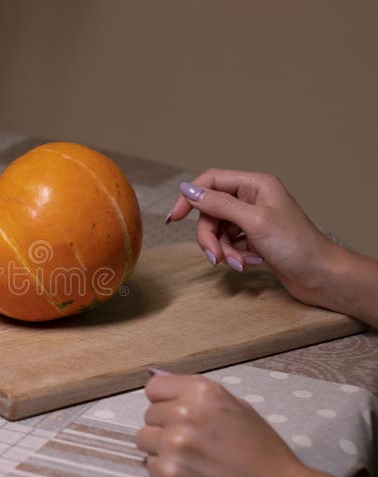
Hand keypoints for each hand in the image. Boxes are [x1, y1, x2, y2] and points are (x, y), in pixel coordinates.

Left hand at [135, 374, 310, 476]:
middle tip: (191, 445)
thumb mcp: (238, 409)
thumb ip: (201, 398)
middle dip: (164, 428)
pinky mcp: (169, 473)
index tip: (174, 414)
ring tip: (190, 461)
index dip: (163, 402)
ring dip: (160, 450)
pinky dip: (165, 473)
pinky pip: (150, 466)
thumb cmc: (264, 454)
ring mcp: (175, 443)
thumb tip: (170, 389)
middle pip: (149, 415)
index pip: (154, 387)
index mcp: (202, 392)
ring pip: (144, 439)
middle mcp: (185, 412)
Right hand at [166, 169, 339, 306]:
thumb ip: (219, 204)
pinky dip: (234, 255)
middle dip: (210, 236)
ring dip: (223, 249)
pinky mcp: (254, 237)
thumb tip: (188, 189)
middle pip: (211, 211)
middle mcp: (253, 198)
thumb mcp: (253, 221)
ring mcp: (253, 218)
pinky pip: (229, 243)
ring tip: (238, 264)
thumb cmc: (296, 246)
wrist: (320, 276)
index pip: (210, 181)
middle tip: (215, 257)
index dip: (190, 197)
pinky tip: (249, 263)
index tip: (175, 218)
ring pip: (218, 230)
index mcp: (255, 185)